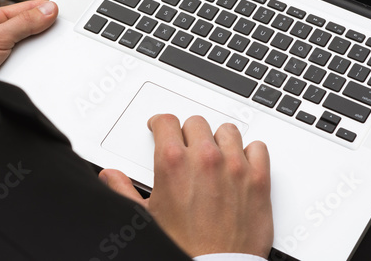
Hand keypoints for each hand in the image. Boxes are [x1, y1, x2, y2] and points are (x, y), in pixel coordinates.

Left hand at [0, 0, 56, 75]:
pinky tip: (35, 66)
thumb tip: (46, 11)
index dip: (41, 8)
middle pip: (28, 27)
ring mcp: (1, 52)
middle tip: (55, 30)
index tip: (57, 10)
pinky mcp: (5, 68)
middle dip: (41, 31)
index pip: (23, 9)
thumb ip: (22, 23)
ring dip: (36, 52)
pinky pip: (25, 63)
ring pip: (28, 47)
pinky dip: (32, 65)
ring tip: (43, 50)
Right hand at [99, 114, 272, 257]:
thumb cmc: (184, 248)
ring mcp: (234, 167)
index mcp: (174, 163)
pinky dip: (250, 153)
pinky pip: (258, 148)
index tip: (161, 127)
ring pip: (227, 131)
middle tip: (186, 148)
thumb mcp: (146, 219)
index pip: (167, 121)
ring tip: (214, 155)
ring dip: (219, 140)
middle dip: (188, 134)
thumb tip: (111, 177)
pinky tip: (241, 164)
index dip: (161, 124)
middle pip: (196, 123)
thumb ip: (124, 190)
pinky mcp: (259, 179)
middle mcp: (205, 159)